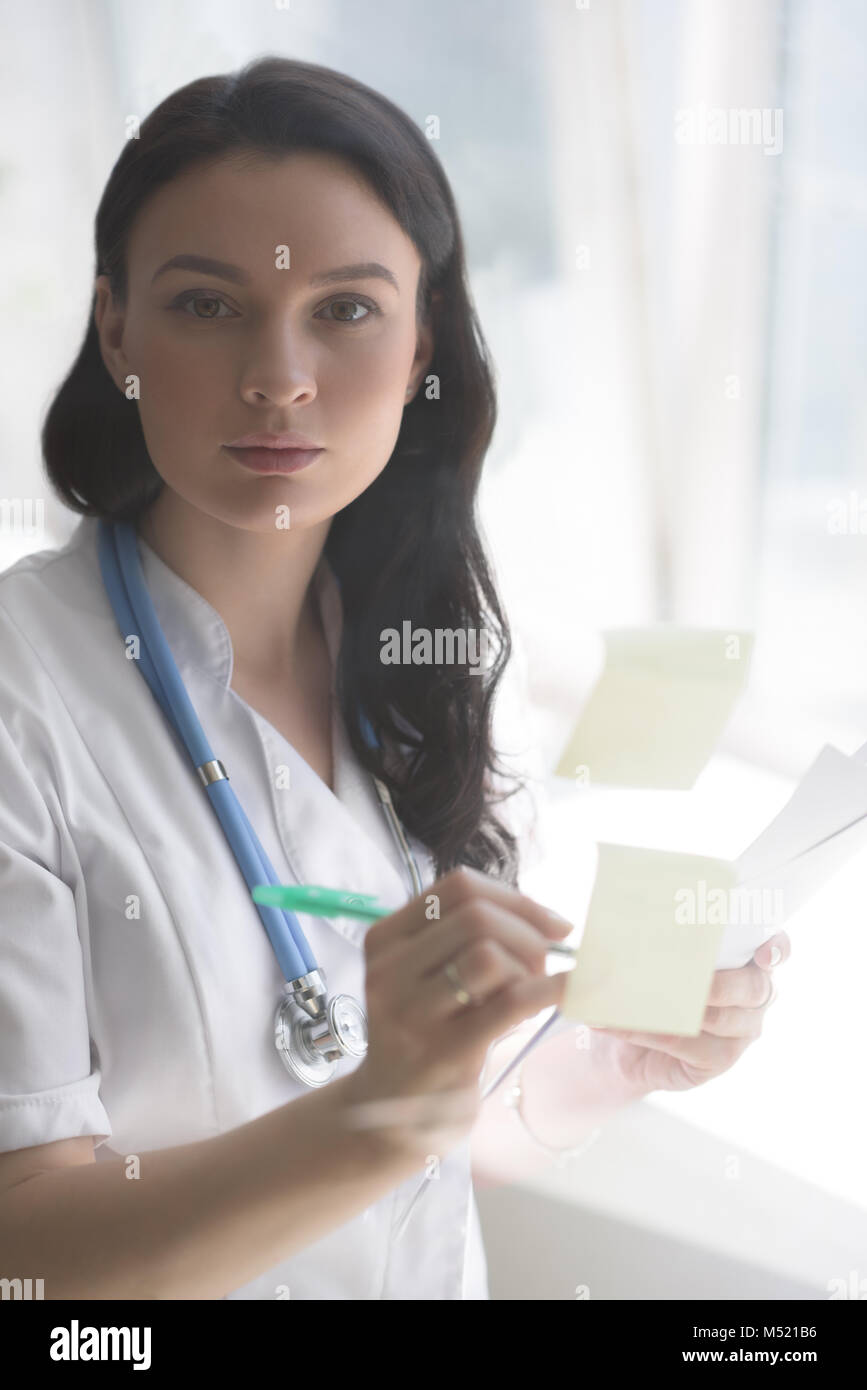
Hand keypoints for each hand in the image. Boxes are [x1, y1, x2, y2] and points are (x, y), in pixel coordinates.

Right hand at [344, 866, 569, 1157]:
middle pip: (477, 918)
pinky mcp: (444, 1053)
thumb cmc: (427, 1031)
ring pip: (488, 954)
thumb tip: (552, 920)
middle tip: (542, 965)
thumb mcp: (428, 975)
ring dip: (527, 967)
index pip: (459, 888)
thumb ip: (470, 939)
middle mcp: (389, 971)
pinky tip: (566, 993)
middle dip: (527, 934)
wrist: (393, 1110)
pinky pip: (510, 1003)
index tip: (551, 923)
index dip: (516, 899)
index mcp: (385, 939)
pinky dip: (549, 991)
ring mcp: (412, 1014)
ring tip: (530, 991)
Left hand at [594, 932, 790, 1092]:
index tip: (762, 954)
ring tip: (640, 1000)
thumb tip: (619, 926)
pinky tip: (619, 1024)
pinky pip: (691, 1045)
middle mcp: (753, 995)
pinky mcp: (719, 1060)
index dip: (776, 950)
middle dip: (723, 985)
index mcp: (744, 959)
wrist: (621, 1041)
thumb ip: (651, 939)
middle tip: (696, 983)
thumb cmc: (643, 986)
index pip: (775, 950)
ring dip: (678, 1008)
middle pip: (754, 988)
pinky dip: (651, 1031)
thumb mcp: (647, 956)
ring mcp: (742, 1031)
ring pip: (721, 1019)